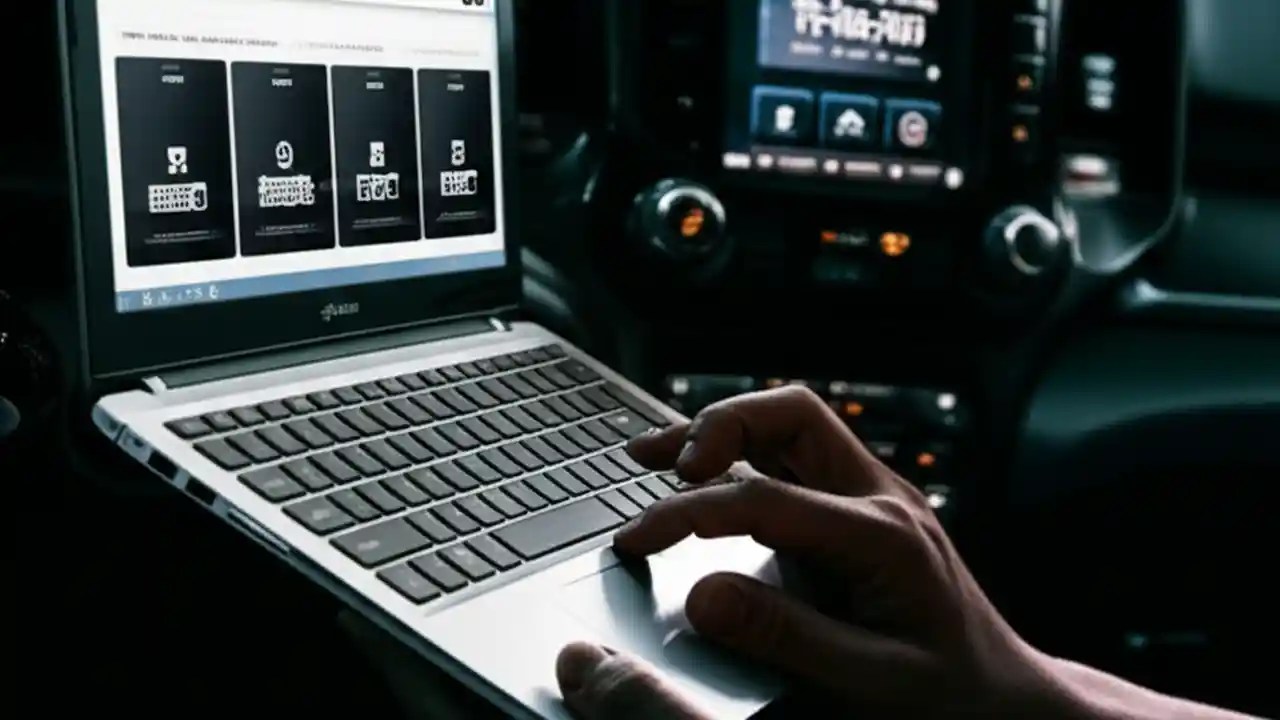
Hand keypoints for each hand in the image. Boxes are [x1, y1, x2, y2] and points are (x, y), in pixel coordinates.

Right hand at [556, 386, 1071, 718]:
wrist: (1005, 696)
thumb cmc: (947, 694)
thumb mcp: (871, 682)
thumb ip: (786, 639)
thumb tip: (703, 598)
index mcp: (882, 537)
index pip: (763, 497)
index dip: (688, 512)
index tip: (637, 539)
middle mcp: (881, 498)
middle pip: (793, 413)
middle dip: (717, 426)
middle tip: (663, 466)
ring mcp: (874, 495)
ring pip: (792, 423)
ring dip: (723, 429)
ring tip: (655, 452)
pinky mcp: (862, 507)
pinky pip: (796, 458)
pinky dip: (743, 455)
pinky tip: (702, 474)